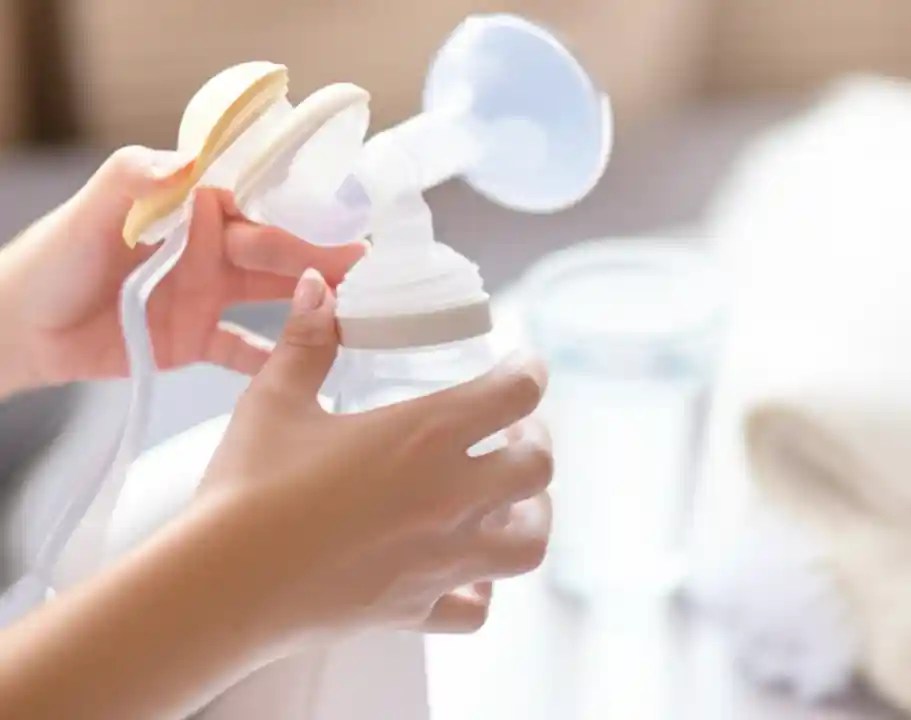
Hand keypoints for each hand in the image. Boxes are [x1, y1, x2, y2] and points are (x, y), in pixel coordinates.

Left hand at [0, 146, 365, 393]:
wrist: (18, 329)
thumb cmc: (48, 262)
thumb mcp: (86, 214)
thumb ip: (131, 180)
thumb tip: (185, 159)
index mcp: (190, 208)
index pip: (256, 205)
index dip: (300, 212)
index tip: (342, 219)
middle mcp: (207, 248)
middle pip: (276, 250)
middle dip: (322, 258)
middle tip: (365, 269)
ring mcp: (206, 294)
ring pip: (274, 294)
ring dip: (313, 301)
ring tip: (357, 311)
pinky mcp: (197, 338)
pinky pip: (246, 350)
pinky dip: (277, 359)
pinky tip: (310, 366)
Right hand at [201, 270, 551, 645]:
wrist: (220, 585)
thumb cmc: (247, 488)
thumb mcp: (275, 400)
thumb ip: (307, 341)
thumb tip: (319, 287)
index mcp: (425, 434)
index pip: (516, 392)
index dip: (530, 371)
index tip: (523, 366)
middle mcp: (450, 496)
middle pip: (538, 467)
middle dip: (535, 442)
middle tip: (512, 432)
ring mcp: (442, 559)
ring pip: (530, 542)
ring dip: (532, 515)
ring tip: (510, 502)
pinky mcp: (418, 609)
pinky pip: (479, 607)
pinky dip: (483, 588)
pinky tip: (466, 569)